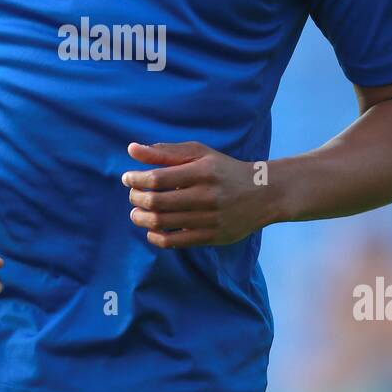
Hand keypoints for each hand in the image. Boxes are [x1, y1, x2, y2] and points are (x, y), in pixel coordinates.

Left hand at [122, 140, 278, 248]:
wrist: (264, 193)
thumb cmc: (224, 170)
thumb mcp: (199, 154)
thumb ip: (165, 152)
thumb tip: (131, 150)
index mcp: (202, 171)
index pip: (158, 178)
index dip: (136, 179)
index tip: (127, 179)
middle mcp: (207, 195)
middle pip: (157, 202)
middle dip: (136, 199)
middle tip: (132, 196)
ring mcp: (211, 218)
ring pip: (164, 223)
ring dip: (142, 219)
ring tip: (137, 213)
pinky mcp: (213, 237)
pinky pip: (176, 242)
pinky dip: (157, 238)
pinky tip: (152, 230)